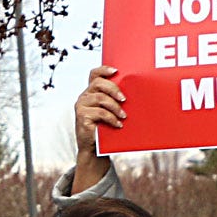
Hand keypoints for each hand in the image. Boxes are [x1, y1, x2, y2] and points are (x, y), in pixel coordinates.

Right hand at [73, 65, 123, 189]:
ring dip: (115, 107)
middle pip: (98, 83)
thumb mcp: (110, 110)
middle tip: (124, 99)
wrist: (94, 147)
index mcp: (91, 91)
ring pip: (100, 98)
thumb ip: (115, 99)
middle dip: (114, 89)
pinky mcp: (81, 116)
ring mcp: (81, 106)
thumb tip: (136, 90)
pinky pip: (100, 113)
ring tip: (124, 115)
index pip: (94, 74)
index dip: (104, 69)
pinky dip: (111, 118)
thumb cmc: (105, 127)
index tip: (116, 71)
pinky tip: (118, 124)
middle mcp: (84, 96)